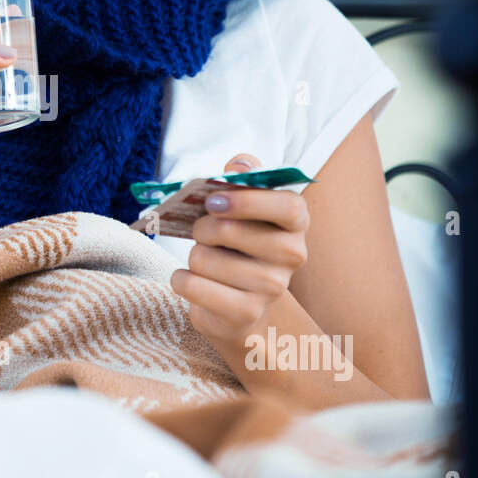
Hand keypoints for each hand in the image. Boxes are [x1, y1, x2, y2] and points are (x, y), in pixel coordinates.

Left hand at [168, 152, 309, 344]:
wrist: (240, 307)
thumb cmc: (238, 248)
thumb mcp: (244, 212)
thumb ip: (243, 181)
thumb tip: (240, 162)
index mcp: (296, 225)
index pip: (288, 206)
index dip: (247, 200)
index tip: (212, 200)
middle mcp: (292, 257)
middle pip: (231, 231)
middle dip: (202, 228)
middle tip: (199, 232)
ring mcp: (270, 289)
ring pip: (204, 259)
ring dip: (193, 256)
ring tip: (204, 261)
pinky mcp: (243, 315)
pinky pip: (192, 285)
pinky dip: (182, 280)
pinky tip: (193, 281)